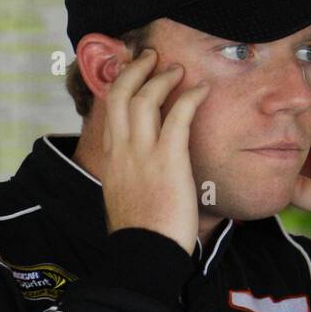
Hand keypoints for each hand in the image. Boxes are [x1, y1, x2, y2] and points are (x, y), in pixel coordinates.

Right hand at [101, 48, 209, 255]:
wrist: (144, 254)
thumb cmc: (140, 235)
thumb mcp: (123, 199)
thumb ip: (128, 178)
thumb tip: (136, 176)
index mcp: (110, 159)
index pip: (109, 110)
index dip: (120, 84)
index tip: (131, 74)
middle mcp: (122, 150)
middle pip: (122, 93)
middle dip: (136, 69)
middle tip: (151, 58)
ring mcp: (144, 153)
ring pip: (147, 97)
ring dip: (163, 78)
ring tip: (178, 70)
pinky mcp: (169, 160)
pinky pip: (178, 116)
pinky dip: (190, 97)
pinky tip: (201, 90)